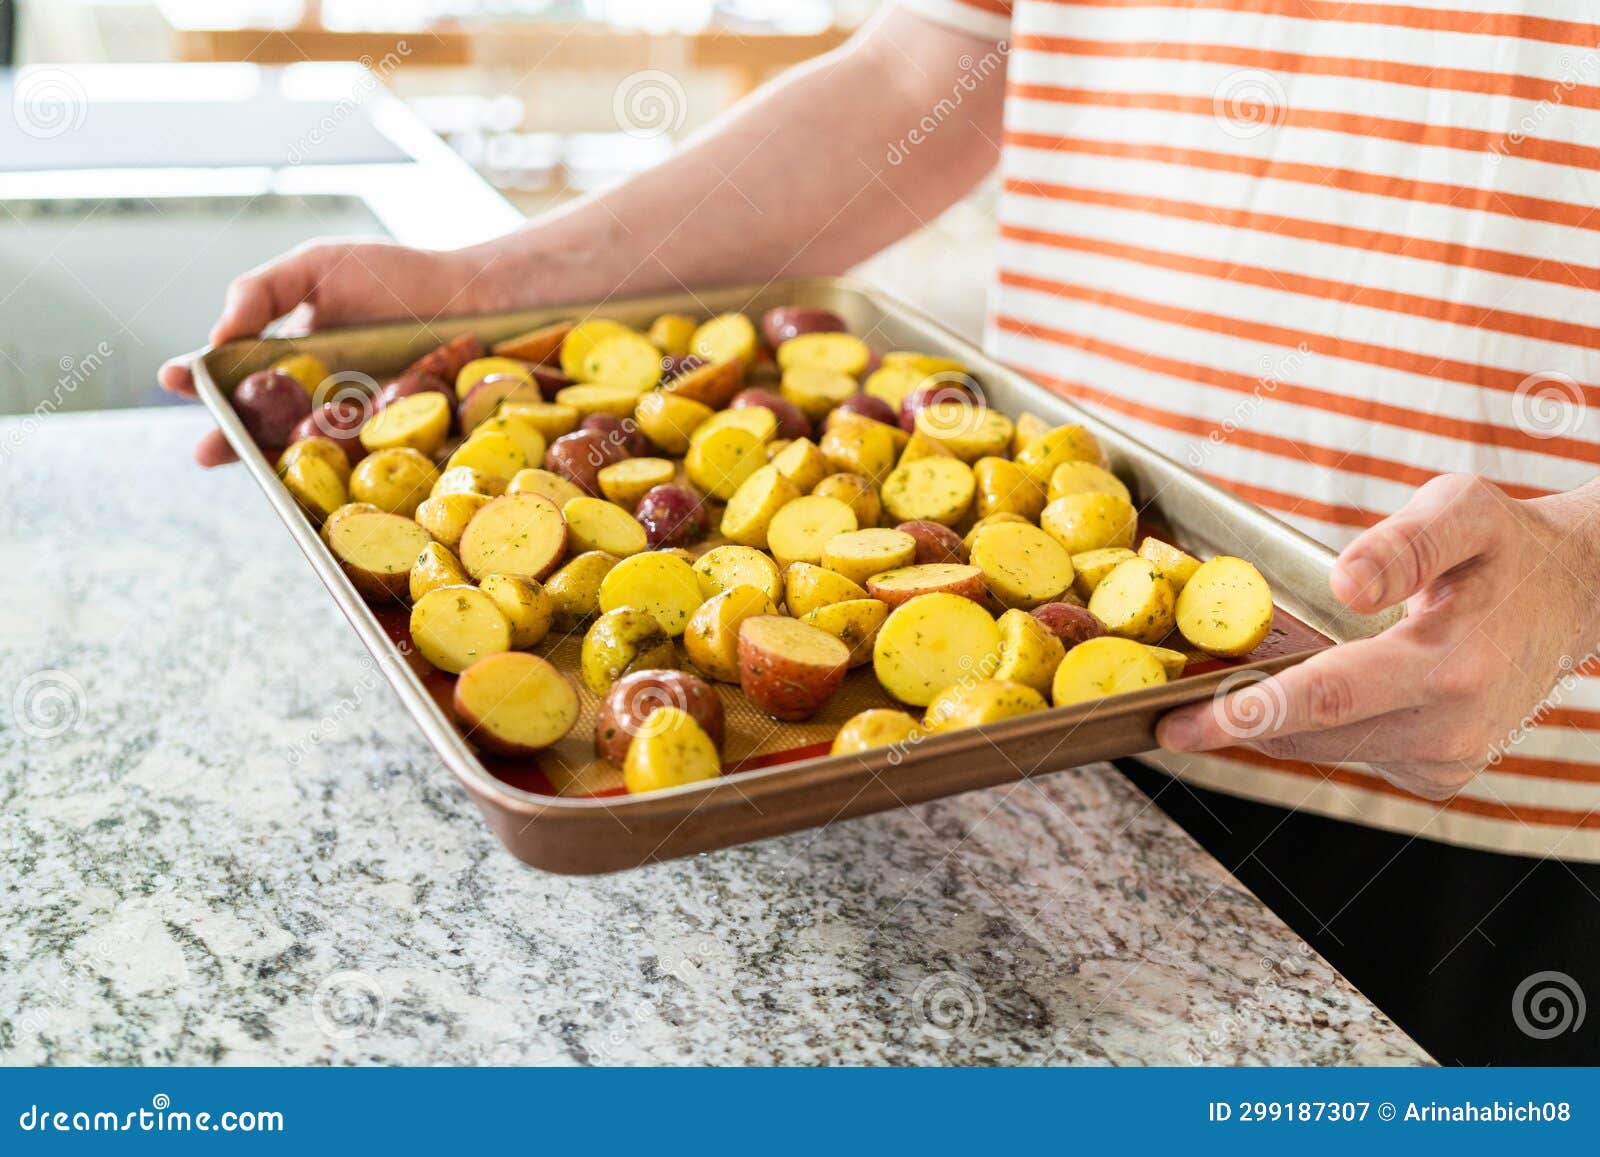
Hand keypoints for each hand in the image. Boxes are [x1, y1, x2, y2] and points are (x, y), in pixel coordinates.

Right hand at [158, 239, 501, 465]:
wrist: (474, 296)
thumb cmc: (394, 278)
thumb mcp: (317, 267)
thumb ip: (262, 291)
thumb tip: (218, 335)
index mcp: (289, 360)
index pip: (235, 377)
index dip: (201, 382)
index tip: (174, 378)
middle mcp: (316, 399)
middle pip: (263, 426)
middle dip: (232, 438)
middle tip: (208, 448)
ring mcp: (355, 424)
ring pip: (309, 452)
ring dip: (281, 460)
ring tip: (258, 464)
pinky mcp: (397, 444)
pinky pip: (367, 461)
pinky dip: (347, 469)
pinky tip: (330, 470)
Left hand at [1156, 473, 1599, 798]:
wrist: (1574, 599)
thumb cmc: (1508, 547)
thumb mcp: (1465, 510)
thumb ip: (1404, 543)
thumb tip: (1346, 582)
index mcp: (1452, 665)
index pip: (1329, 696)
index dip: (1247, 713)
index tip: (1178, 724)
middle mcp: (1449, 727)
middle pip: (1310, 731)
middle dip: (1232, 722)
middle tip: (1163, 710)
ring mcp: (1445, 759)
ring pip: (1321, 746)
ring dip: (1265, 724)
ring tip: (1216, 691)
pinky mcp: (1439, 772)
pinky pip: (1349, 750)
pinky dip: (1310, 727)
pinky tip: (1296, 693)